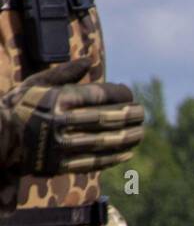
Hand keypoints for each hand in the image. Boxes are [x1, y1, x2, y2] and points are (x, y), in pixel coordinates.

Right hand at [0, 59, 144, 175]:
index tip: (131, 96)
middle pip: (105, 119)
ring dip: (126, 138)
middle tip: (142, 114)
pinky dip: (112, 157)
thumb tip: (90, 61)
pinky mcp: (59, 164)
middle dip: (128, 117)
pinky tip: (126, 153)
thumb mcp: (36, 83)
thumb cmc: (19, 106)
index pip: (98, 95)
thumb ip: (64, 73)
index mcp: (56, 99)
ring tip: (140, 134)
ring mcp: (60, 145)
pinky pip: (93, 162)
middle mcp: (60, 122)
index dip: (119, 95)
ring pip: (103, 142)